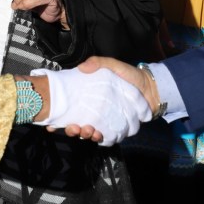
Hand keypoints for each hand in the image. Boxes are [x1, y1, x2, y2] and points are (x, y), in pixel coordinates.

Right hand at [31, 65, 150, 145]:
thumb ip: (99, 63)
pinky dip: (102, 140)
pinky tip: (101, 136)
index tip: (51, 124)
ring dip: (86, 136)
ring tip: (90, 131)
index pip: (69, 109)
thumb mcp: (113, 65)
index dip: (58, 118)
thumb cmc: (131, 76)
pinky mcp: (117, 129)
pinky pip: (107, 138)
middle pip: (77, 125)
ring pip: (90, 133)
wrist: (151, 88)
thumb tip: (81, 67)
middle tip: (75, 128)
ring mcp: (105, 121)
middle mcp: (94, 111)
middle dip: (73, 130)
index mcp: (89, 99)